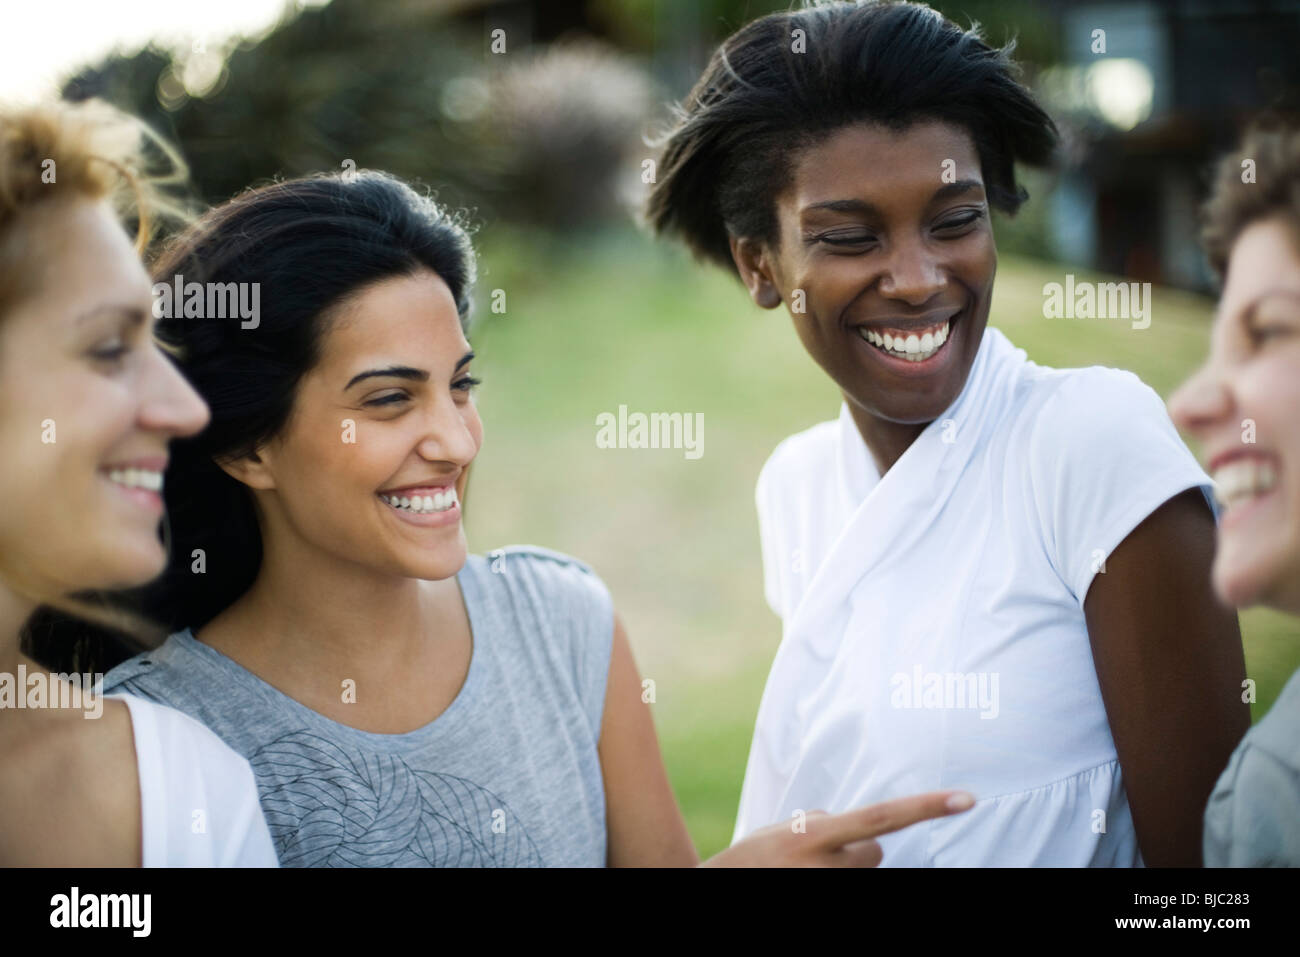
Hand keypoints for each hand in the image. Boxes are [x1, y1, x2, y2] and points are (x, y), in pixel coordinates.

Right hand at [700, 790, 974, 866]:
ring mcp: (828, 889)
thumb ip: (817, 823)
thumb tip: (845, 821)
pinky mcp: (828, 902)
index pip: (883, 816)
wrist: (712, 890)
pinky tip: (802, 878)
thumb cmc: (750, 862)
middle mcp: (827, 866)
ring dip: (842, 871)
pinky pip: (851, 886)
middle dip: (855, 852)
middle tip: (815, 858)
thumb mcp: (779, 831)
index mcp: (814, 836)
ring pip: (863, 873)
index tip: (966, 799)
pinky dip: (834, 878)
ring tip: (803, 871)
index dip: (927, 806)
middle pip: (876, 852)